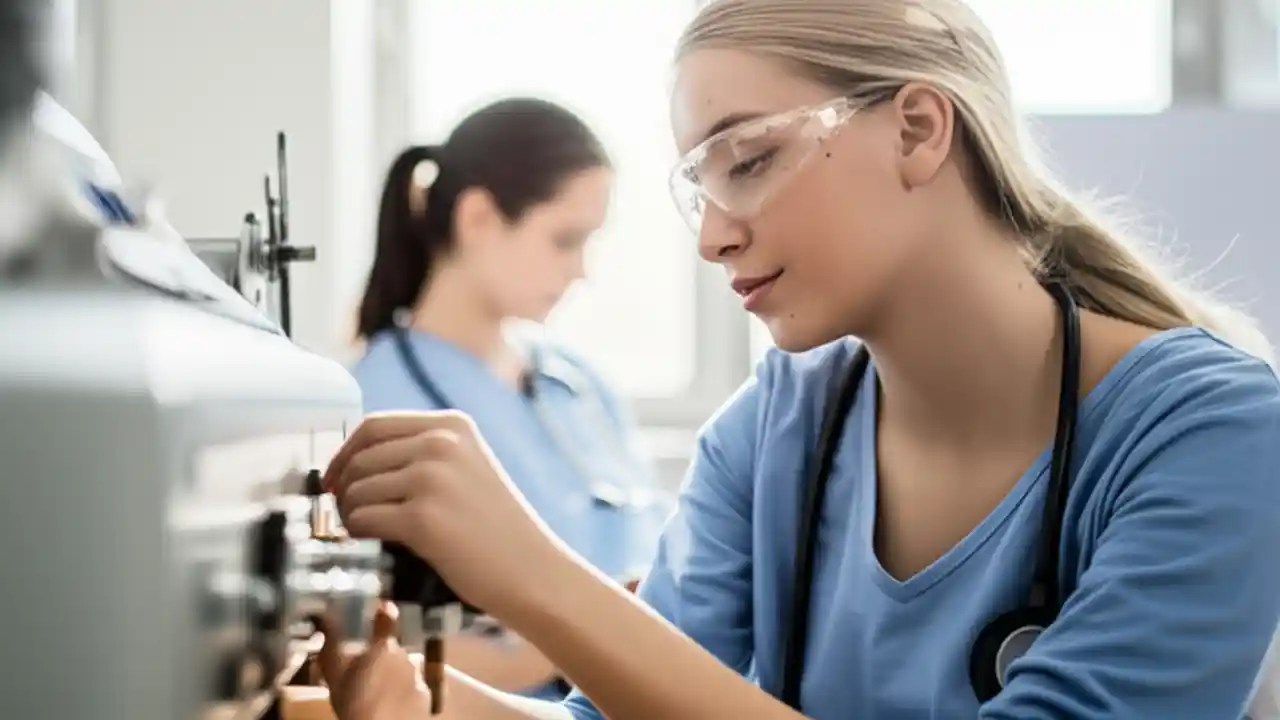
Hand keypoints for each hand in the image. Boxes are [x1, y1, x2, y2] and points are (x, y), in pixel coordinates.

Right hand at [319, 603, 432, 719]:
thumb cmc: (355, 700)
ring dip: (390, 675)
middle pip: (390, 649)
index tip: (381, 607)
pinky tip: (389, 705)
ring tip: (373, 693)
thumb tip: (325, 618)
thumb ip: (330, 645)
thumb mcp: (334, 674)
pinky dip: (401, 693)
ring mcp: (417, 677)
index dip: (384, 611)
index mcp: (383, 646)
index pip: (387, 618)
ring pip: (401, 669)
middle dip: (379, 656)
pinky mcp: (424, 698)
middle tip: (361, 671)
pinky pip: (410, 689)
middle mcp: (405, 656)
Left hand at [324, 411, 564, 617]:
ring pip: (356, 489)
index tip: (335, 479)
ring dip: (349, 514)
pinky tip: (374, 545)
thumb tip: (353, 463)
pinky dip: (359, 535)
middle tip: (347, 515)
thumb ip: (422, 454)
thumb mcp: (468, 468)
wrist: (532, 569)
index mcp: (452, 424)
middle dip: (344, 489)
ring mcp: (432, 478)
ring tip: (363, 532)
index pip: (374, 425)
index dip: (345, 453)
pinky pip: (363, 520)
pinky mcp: (423, 518)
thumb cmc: (497, 527)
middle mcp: (441, 442)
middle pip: (360, 458)